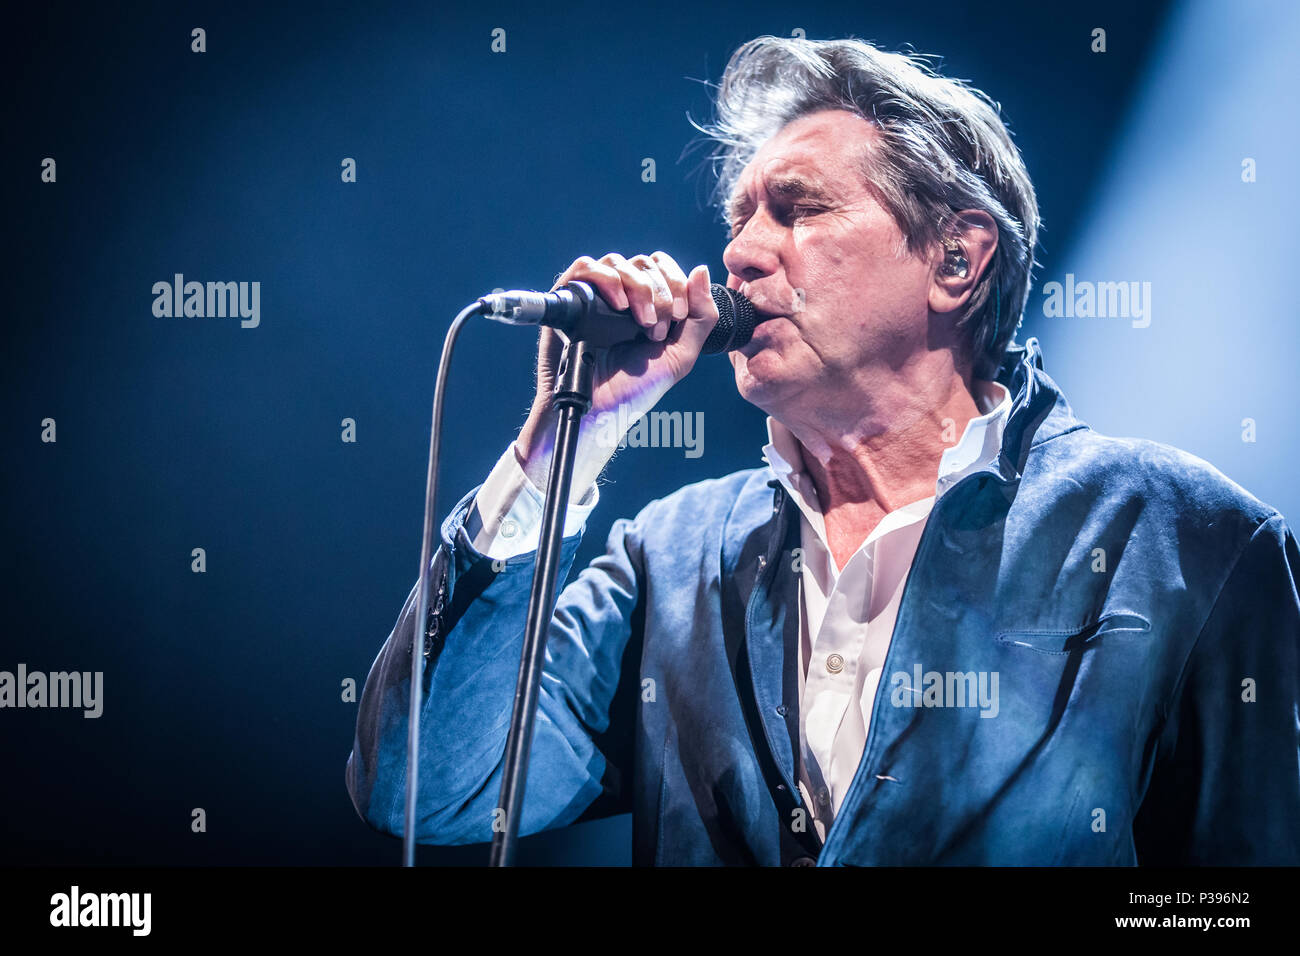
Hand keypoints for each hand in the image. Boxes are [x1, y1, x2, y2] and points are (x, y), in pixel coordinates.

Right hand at [517, 251, 718, 488]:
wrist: (597, 412)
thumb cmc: (634, 390)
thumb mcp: (680, 355)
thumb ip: (700, 316)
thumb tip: (701, 269)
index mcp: (648, 305)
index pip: (664, 267)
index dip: (676, 283)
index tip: (677, 317)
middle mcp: (621, 296)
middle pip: (643, 262)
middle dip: (659, 291)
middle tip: (656, 328)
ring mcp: (595, 296)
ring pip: (618, 261)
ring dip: (637, 288)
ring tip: (639, 324)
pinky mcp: (568, 299)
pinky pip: (584, 267)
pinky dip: (606, 279)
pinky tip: (619, 306)